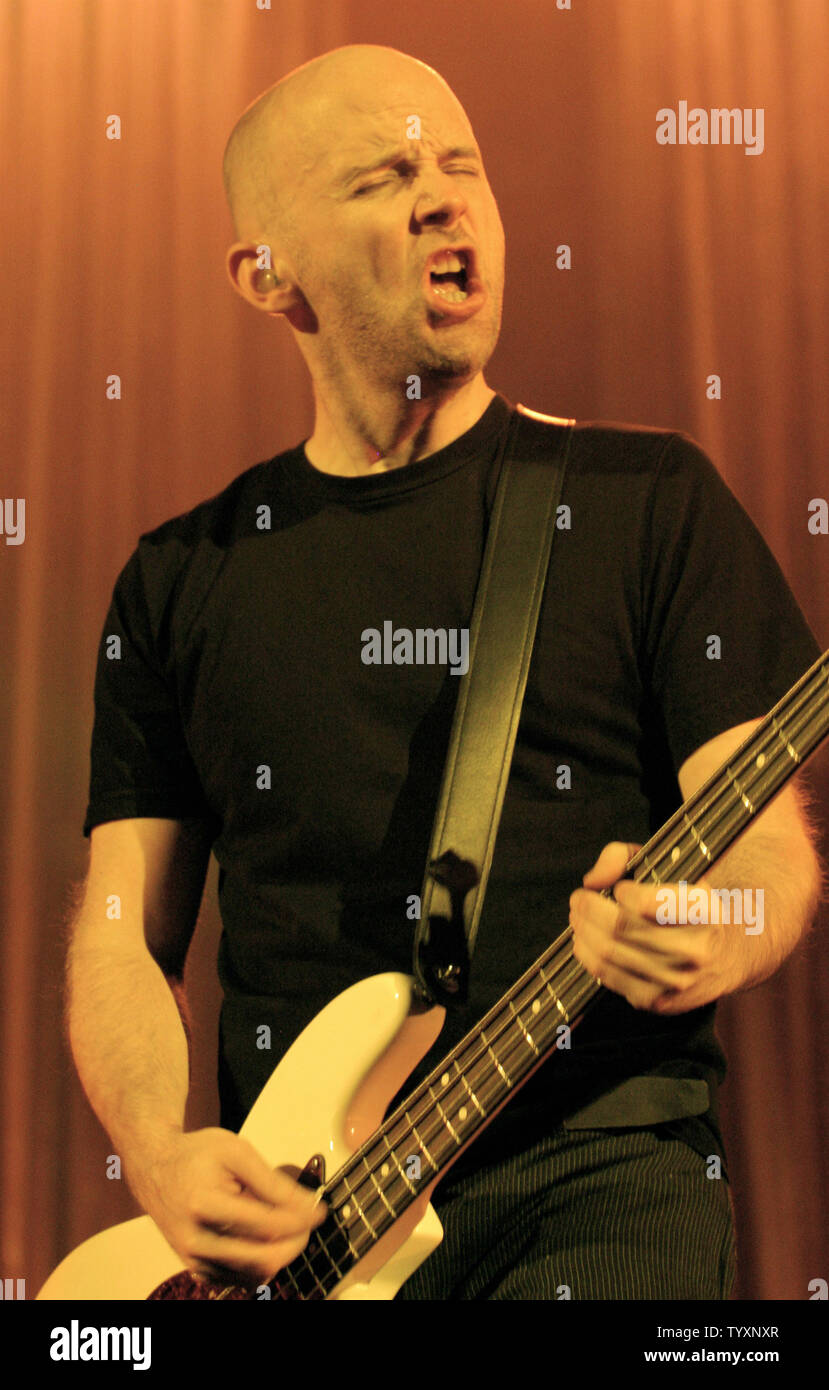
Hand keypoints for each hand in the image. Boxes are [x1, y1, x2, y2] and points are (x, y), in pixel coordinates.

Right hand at [127, 1126, 327, 1287]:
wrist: (155, 1168)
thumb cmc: (196, 1155)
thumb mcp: (237, 1152)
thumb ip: (272, 1182)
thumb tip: (307, 1207)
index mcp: (204, 1204)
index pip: (266, 1225)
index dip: (300, 1220)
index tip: (320, 1211)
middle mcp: (196, 1240)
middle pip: (262, 1259)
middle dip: (295, 1242)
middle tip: (309, 1222)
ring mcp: (194, 1260)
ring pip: (254, 1275)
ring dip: (281, 1255)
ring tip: (290, 1228)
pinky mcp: (197, 1269)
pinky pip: (240, 1280)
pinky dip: (261, 1264)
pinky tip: (268, 1241)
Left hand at [568, 841, 726, 1014]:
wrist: (730, 956)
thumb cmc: (691, 906)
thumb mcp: (672, 867)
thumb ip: (624, 856)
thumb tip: (592, 881)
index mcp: (704, 910)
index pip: (647, 901)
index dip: (623, 891)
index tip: (620, 888)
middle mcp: (695, 949)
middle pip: (620, 927)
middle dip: (589, 909)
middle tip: (579, 898)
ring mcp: (676, 980)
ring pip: (608, 953)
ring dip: (583, 930)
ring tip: (577, 917)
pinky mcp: (658, 1001)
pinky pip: (609, 977)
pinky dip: (587, 956)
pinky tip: (584, 941)